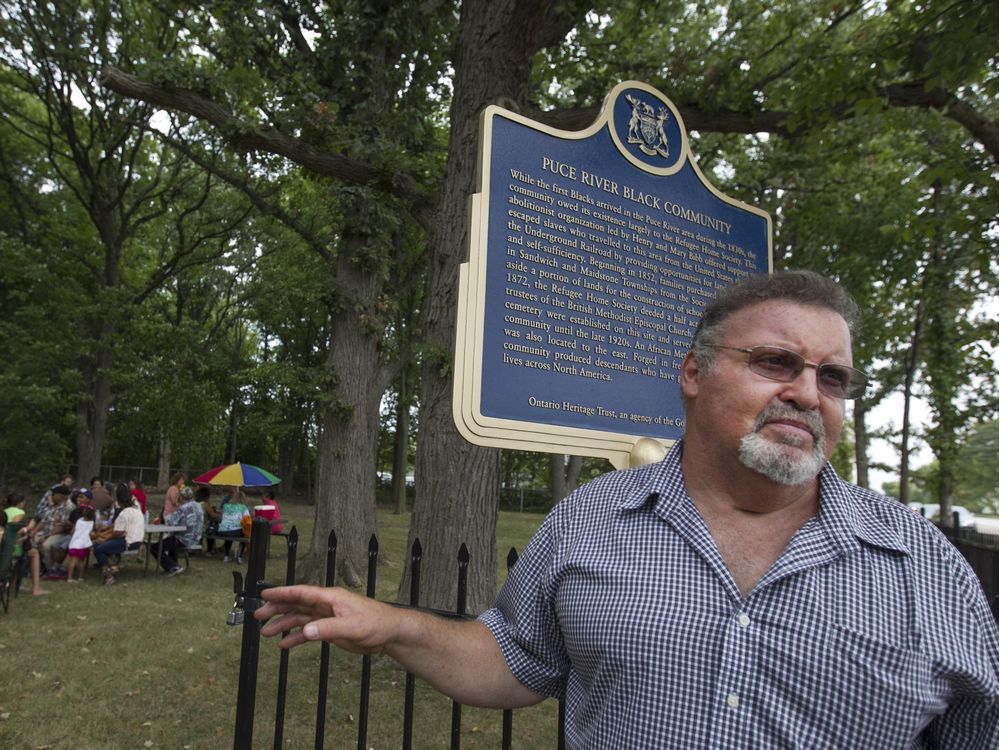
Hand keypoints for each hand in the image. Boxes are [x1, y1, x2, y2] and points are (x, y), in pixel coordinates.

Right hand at [256, 585, 401, 653]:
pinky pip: (308, 632)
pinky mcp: (331, 629)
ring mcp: (327, 616)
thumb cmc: (376, 623)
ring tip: (265, 633)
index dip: (283, 593)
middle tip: (258, 616)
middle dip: (277, 609)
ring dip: (283, 624)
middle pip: (296, 604)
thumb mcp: (352, 627)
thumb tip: (305, 631)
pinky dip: (296, 637)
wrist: (389, 633)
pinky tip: (284, 645)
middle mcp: (326, 605)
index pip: (302, 593)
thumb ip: (328, 629)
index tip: (265, 593)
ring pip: (300, 618)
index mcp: (330, 598)